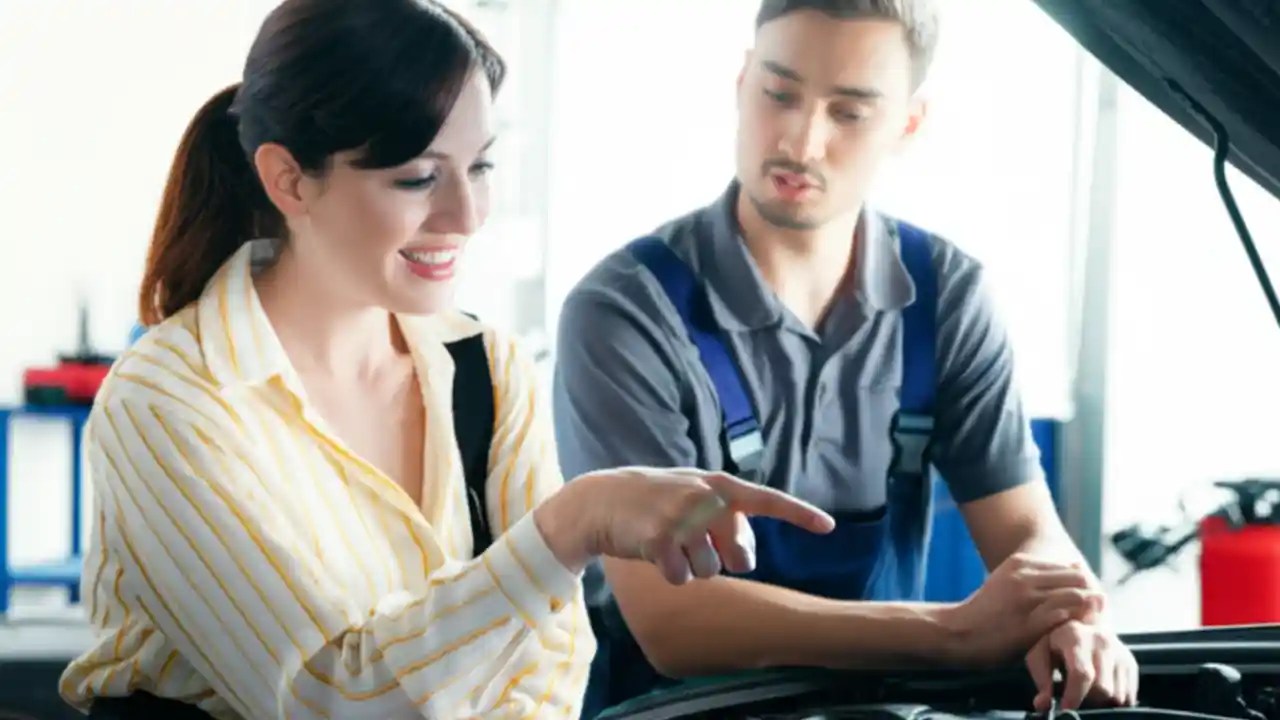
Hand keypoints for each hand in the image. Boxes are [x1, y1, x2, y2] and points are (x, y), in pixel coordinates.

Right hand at [535, 467, 835, 583]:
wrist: (601, 499)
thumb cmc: (655, 501)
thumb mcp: (693, 494)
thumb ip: (725, 516)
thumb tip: (746, 557)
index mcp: (720, 486)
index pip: (768, 500)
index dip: (800, 515)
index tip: (829, 527)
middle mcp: (707, 498)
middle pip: (740, 557)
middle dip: (723, 562)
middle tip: (695, 544)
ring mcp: (683, 518)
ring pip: (710, 572)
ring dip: (690, 568)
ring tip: (667, 542)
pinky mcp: (660, 540)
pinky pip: (682, 578)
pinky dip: (670, 574)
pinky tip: (652, 552)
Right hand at [938, 553, 1103, 666]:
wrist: (957, 632)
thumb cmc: (984, 613)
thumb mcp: (1005, 582)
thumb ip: (1032, 578)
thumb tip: (1068, 572)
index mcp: (1020, 563)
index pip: (1070, 568)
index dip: (1082, 586)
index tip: (1085, 604)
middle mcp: (1025, 575)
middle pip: (1078, 579)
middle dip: (1090, 596)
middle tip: (1093, 616)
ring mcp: (1029, 598)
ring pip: (1077, 596)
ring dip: (1088, 611)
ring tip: (1089, 626)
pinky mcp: (1031, 622)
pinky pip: (1067, 616)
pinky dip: (1078, 623)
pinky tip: (1077, 633)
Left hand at [1026, 621, 1137, 709]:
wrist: (1082, 626)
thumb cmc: (1056, 644)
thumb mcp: (1039, 655)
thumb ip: (1041, 679)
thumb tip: (1043, 705)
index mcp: (1076, 636)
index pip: (1081, 673)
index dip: (1074, 696)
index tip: (1065, 709)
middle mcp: (1102, 641)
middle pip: (1103, 688)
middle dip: (1087, 698)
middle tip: (1075, 694)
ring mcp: (1120, 652)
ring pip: (1117, 695)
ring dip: (1101, 700)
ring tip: (1087, 688)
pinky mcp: (1131, 664)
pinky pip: (1128, 696)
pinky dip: (1113, 699)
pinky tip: (1100, 688)